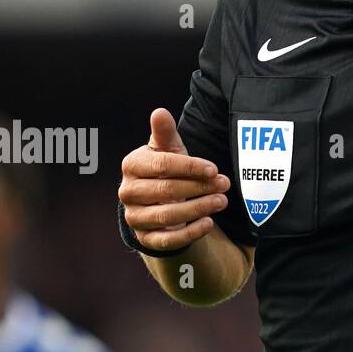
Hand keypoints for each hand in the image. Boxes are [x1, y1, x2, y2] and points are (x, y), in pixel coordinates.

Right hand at [118, 109, 230, 253]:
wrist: (159, 203)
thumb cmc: (166, 171)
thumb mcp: (167, 151)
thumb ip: (164, 134)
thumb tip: (159, 112)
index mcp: (132, 165)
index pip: (162, 165)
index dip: (190, 167)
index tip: (213, 169)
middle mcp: (127, 192)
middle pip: (166, 190)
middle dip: (199, 187)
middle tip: (224, 184)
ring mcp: (134, 217)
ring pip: (167, 215)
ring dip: (199, 208)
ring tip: (221, 201)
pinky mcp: (145, 238)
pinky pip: (167, 239)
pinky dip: (190, 232)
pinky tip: (209, 222)